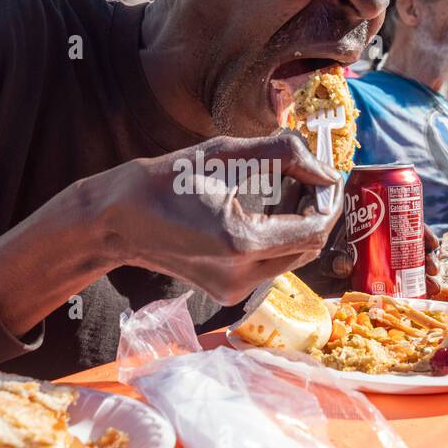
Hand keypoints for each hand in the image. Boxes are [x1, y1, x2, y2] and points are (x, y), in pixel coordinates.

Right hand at [101, 133, 343, 304]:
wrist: (119, 219)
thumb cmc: (167, 180)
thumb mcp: (225, 153)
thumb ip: (284, 154)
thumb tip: (325, 168)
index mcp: (240, 243)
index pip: (314, 228)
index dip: (329, 199)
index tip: (326, 172)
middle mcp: (241, 277)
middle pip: (308, 247)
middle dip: (315, 209)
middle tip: (306, 174)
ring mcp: (233, 291)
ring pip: (293, 257)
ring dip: (298, 222)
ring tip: (285, 185)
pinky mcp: (228, 293)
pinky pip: (271, 265)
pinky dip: (277, 236)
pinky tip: (264, 208)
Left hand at [324, 218, 444, 298]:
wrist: (307, 278)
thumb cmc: (314, 260)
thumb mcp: (322, 256)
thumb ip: (331, 260)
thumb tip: (346, 266)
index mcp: (370, 229)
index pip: (402, 224)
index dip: (421, 232)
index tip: (431, 243)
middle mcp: (380, 246)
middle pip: (412, 247)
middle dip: (428, 258)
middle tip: (433, 269)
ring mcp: (381, 267)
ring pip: (411, 268)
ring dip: (426, 276)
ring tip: (433, 286)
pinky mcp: (379, 286)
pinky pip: (400, 287)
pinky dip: (413, 291)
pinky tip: (423, 296)